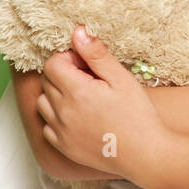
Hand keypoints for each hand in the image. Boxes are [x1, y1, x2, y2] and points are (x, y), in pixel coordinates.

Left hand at [36, 28, 174, 183]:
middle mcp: (62, 112)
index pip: (52, 63)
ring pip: (43, 103)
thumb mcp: (121, 79)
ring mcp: (61, 131)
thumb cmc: (138, 115)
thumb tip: (77, 33)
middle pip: (47, 81)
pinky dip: (56, 119)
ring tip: (82, 99)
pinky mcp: (63, 147)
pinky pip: (47, 127)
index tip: (87, 65)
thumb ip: (96, 55)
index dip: (68, 59)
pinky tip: (78, 118)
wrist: (145, 155)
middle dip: (63, 74)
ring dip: (56, 96)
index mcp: (76, 91)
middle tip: (90, 80)